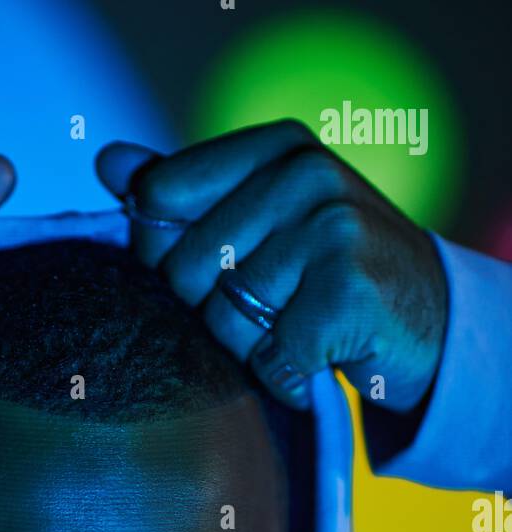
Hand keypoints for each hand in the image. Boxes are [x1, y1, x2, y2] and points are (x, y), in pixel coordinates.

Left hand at [96, 121, 447, 410]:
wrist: (430, 320)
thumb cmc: (330, 273)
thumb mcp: (264, 217)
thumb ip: (185, 191)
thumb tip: (107, 162)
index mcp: (278, 148)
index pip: (160, 196)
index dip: (162, 253)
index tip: (207, 270)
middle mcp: (305, 176)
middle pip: (184, 270)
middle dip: (210, 311)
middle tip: (268, 311)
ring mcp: (331, 232)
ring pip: (223, 321)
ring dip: (250, 350)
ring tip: (294, 332)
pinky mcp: (346, 295)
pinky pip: (267, 359)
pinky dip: (283, 378)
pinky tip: (314, 360)